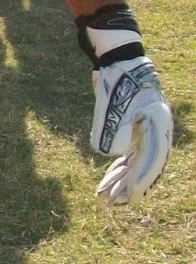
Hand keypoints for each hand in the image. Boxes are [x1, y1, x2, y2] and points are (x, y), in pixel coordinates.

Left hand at [78, 5, 172, 202]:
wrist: (118, 60)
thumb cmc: (117, 81)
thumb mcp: (114, 108)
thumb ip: (115, 132)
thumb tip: (114, 156)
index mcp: (157, 124)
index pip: (152, 160)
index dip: (141, 181)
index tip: (130, 197)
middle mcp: (156, 131)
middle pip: (147, 166)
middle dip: (131, 186)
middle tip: (115, 203)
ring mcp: (146, 131)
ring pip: (136, 163)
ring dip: (121, 180)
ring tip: (106, 197)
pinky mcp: (134, 131)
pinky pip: (129, 156)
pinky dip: (117, 168)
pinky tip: (107, 181)